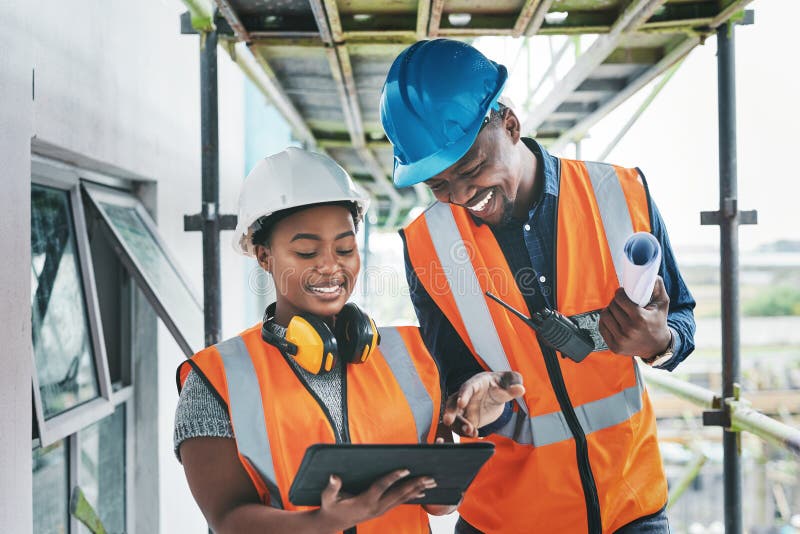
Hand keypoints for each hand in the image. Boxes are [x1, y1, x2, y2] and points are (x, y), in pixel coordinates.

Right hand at [317, 470, 435, 530]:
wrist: (333, 523)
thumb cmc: (331, 507)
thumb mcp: (327, 498)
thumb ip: (332, 487)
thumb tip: (334, 477)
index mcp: (365, 501)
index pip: (382, 487)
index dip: (393, 477)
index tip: (405, 469)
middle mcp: (376, 507)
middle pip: (399, 494)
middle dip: (415, 484)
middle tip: (429, 477)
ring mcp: (381, 509)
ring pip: (402, 498)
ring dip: (418, 489)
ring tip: (431, 482)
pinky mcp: (382, 510)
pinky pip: (400, 502)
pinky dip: (412, 496)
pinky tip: (422, 492)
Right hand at [443, 371, 524, 437]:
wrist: (497, 392)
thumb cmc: (501, 382)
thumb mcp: (510, 380)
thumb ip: (514, 382)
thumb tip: (520, 389)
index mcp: (476, 383)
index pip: (466, 388)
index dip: (463, 395)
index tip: (461, 403)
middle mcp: (466, 395)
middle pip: (453, 402)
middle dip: (449, 412)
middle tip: (448, 421)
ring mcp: (465, 408)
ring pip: (455, 417)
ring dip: (459, 425)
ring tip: (470, 431)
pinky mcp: (468, 419)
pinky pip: (462, 426)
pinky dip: (465, 432)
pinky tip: (474, 434)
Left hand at [598, 276, 671, 357]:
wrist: (657, 347)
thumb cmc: (658, 322)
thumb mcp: (662, 303)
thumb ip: (658, 287)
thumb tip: (651, 275)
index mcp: (640, 319)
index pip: (620, 299)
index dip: (620, 293)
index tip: (623, 293)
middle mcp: (629, 330)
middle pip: (612, 306)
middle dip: (616, 302)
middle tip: (622, 303)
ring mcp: (620, 340)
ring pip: (605, 315)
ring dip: (610, 310)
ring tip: (618, 311)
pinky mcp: (614, 347)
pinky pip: (602, 327)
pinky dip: (606, 321)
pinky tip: (614, 320)